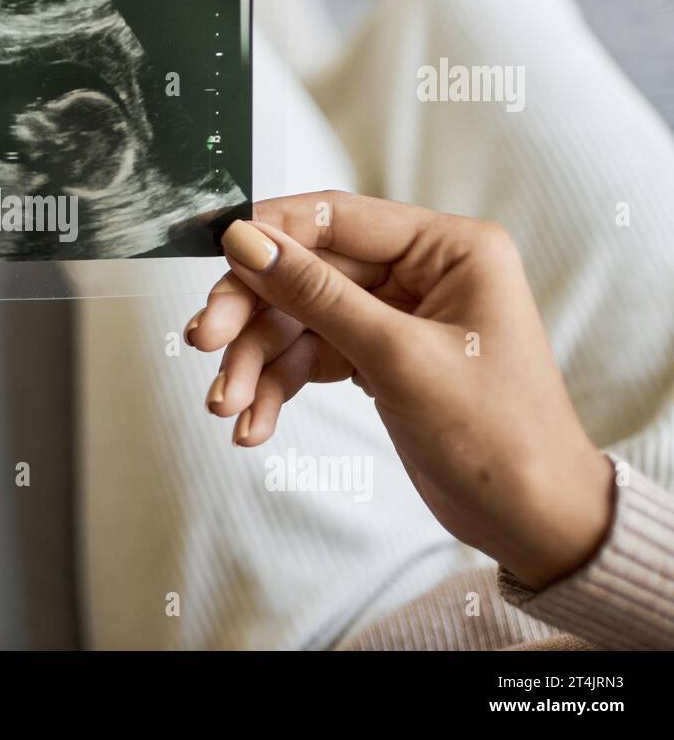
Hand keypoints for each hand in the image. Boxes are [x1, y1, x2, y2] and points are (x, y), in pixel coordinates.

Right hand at [185, 191, 613, 589]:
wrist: (533, 521)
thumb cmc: (499, 435)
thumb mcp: (398, 357)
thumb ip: (317, 294)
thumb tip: (247, 241)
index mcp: (450, 248)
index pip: (337, 217)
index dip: (270, 233)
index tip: (215, 253)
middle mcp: (421, 272)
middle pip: (306, 271)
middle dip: (252, 312)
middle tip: (205, 341)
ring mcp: (395, 316)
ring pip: (298, 319)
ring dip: (256, 362)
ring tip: (225, 406)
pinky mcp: (377, 357)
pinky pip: (309, 356)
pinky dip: (277, 387)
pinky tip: (253, 423)